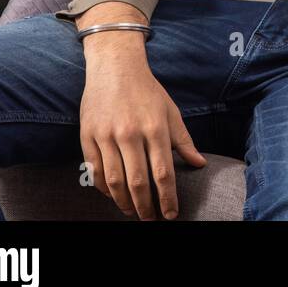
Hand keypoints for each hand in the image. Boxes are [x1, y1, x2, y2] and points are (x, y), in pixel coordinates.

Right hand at [79, 34, 205, 219]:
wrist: (115, 67)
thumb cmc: (148, 91)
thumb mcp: (171, 112)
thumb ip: (184, 141)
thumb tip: (200, 164)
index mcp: (155, 129)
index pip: (163, 173)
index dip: (168, 198)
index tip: (171, 214)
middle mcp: (130, 134)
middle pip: (138, 182)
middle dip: (146, 207)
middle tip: (151, 219)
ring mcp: (106, 136)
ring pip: (114, 181)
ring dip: (123, 202)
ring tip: (132, 212)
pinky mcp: (87, 136)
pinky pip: (94, 171)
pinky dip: (103, 188)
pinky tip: (113, 195)